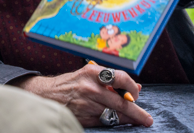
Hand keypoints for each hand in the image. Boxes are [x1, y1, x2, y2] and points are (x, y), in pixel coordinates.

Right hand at [12, 62, 152, 127]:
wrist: (46, 94)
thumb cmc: (71, 83)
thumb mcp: (89, 75)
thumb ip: (111, 81)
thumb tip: (136, 87)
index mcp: (93, 72)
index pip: (121, 78)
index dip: (132, 88)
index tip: (137, 94)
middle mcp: (90, 87)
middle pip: (121, 102)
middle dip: (137, 112)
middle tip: (147, 119)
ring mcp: (87, 104)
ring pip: (115, 114)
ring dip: (128, 119)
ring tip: (138, 121)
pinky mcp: (84, 117)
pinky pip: (104, 122)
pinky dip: (114, 122)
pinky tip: (119, 121)